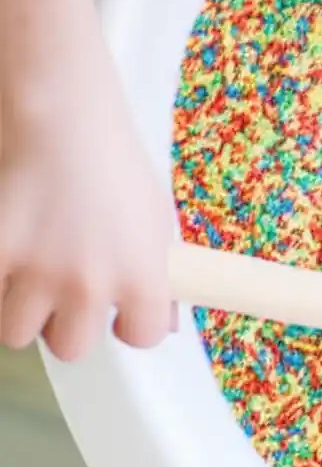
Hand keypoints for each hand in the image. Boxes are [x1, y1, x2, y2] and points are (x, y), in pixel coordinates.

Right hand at [0, 39, 174, 360]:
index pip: (141, 338)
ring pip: (16, 331)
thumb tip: (161, 321)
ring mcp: (36, 272)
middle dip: (66, 323)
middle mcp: (90, 284)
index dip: (128, 325)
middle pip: (70, 347)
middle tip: (63, 288)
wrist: (62, 119)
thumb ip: (157, 273)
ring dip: (21, 306)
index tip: (118, 312)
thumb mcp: (155, 218)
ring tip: (30, 266)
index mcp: (142, 277)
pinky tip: (6, 249)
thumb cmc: (113, 161)